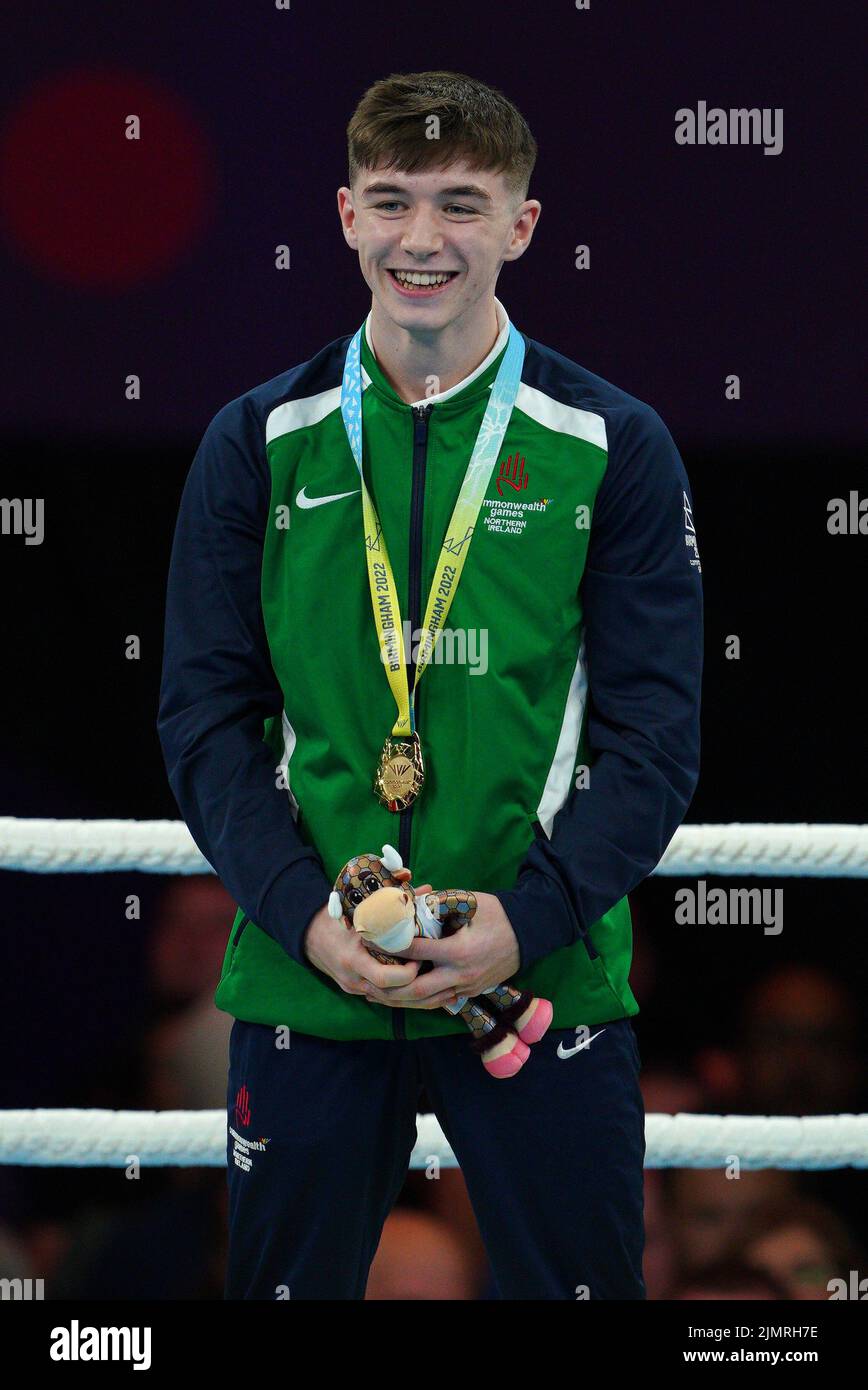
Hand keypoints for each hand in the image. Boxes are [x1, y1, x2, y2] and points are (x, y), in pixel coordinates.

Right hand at [302, 900, 420, 996]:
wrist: (309, 935)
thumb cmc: (335, 919)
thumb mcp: (360, 910)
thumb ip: (394, 902)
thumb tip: (427, 889)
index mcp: (352, 959)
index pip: (385, 978)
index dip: (408, 972)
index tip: (419, 958)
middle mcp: (352, 978)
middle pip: (390, 994)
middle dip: (414, 986)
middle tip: (428, 969)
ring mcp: (352, 987)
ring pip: (386, 999)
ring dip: (408, 992)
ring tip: (428, 980)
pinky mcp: (354, 989)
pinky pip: (379, 996)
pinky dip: (397, 991)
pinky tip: (413, 984)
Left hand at [364, 892, 519, 1009]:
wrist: (529, 933)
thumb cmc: (498, 914)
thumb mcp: (468, 902)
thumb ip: (436, 904)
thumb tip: (408, 904)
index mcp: (458, 951)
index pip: (415, 952)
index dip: (391, 946)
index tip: (372, 940)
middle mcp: (461, 975)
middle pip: (416, 989)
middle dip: (389, 987)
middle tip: (367, 981)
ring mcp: (467, 987)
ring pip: (427, 1002)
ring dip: (401, 1000)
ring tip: (376, 995)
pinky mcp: (471, 992)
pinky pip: (441, 1001)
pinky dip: (420, 1000)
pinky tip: (403, 997)